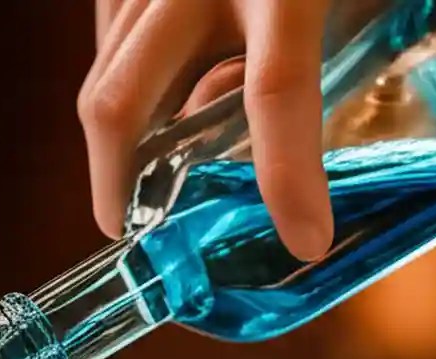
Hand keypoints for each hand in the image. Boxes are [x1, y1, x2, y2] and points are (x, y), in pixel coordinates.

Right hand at [80, 0, 333, 259]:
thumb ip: (331, 48)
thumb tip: (311, 141)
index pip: (276, 89)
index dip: (286, 174)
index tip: (306, 241)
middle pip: (123, 105)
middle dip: (116, 181)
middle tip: (126, 226)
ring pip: (104, 75)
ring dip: (117, 138)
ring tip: (141, 177)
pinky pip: (108, 41)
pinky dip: (121, 84)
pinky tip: (151, 101)